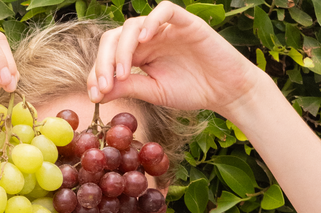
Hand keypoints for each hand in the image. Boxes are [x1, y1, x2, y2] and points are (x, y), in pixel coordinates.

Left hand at [86, 2, 255, 118]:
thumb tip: (98, 92)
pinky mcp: (185, 22)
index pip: (109, 54)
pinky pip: (165, 10)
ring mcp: (165, 28)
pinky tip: (144, 40)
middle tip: (103, 84)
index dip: (98, 71)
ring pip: (133, 24)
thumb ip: (129, 87)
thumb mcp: (154, 93)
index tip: (95, 95)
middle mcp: (148, 38)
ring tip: (121, 72)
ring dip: (122, 48)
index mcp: (139, 54)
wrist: (225, 90)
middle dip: (103, 61)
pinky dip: (152, 21)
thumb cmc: (192, 90)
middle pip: (115, 37)